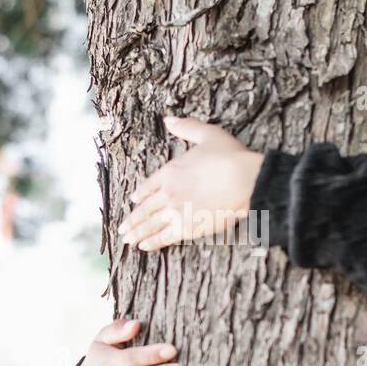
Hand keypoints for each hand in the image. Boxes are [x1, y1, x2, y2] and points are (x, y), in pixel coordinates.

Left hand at [119, 116, 265, 251]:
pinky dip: (153, 242)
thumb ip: (186, 127)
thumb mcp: (207, 134)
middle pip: (145, 209)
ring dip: (137, 233)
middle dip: (132, 220)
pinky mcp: (187, 227)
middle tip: (122, 229)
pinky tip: (144, 246)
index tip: (133, 201)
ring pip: (150, 225)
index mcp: (170, 171)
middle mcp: (168, 192)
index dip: (140, 194)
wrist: (244, 180)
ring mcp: (176, 211)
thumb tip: (168, 119)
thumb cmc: (230, 157)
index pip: (148, 186)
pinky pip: (164, 237)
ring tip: (127, 240)